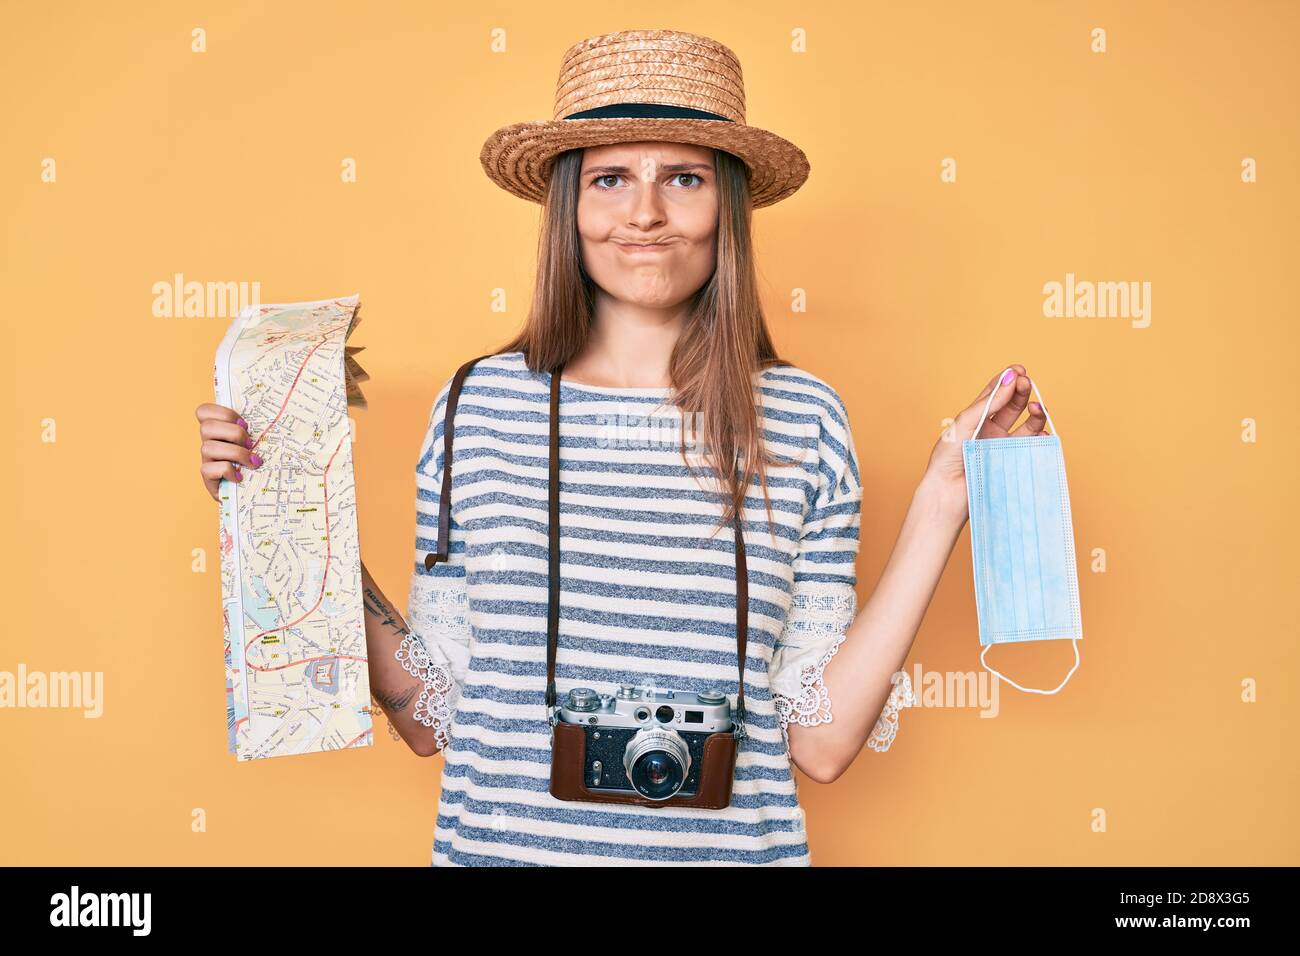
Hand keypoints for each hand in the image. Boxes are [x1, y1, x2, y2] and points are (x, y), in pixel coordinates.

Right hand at [195, 403, 261, 500]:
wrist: (250, 492)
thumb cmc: (256, 462)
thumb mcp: (257, 442)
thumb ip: (255, 429)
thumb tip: (274, 419)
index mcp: (218, 430)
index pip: (203, 411)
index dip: (222, 413)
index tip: (244, 423)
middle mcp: (209, 442)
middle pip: (207, 427)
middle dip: (234, 433)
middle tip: (251, 444)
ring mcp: (207, 460)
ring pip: (208, 447)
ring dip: (235, 453)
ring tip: (252, 462)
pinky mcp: (208, 478)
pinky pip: (209, 469)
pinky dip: (228, 471)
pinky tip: (240, 477)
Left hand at [920, 364, 1048, 519]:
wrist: (947, 491)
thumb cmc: (948, 457)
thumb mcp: (965, 422)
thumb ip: (989, 402)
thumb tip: (1010, 378)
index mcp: (975, 417)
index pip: (994, 392)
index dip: (1007, 379)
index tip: (1019, 369)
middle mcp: (989, 429)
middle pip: (1012, 404)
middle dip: (1021, 391)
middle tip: (1027, 383)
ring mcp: (1001, 445)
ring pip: (1026, 424)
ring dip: (1035, 412)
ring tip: (1037, 407)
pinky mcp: (1011, 460)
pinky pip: (1031, 446)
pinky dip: (1041, 438)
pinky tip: (1041, 433)